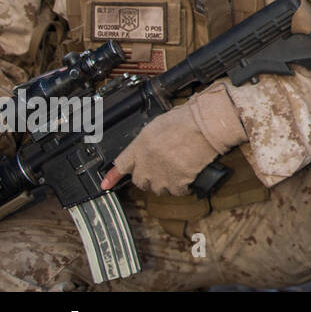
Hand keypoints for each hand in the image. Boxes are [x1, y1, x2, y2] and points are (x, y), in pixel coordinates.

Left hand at [102, 84, 246, 195]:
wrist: (205, 125)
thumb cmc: (187, 120)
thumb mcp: (159, 124)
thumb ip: (148, 140)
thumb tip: (148, 150)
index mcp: (140, 145)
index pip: (122, 163)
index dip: (112, 176)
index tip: (105, 184)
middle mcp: (146, 161)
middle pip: (140, 180)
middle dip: (149, 176)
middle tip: (162, 168)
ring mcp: (161, 173)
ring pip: (158, 188)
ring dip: (166, 182)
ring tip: (179, 169)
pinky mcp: (177, 181)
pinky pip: (176, 191)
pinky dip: (182, 186)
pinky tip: (188, 176)